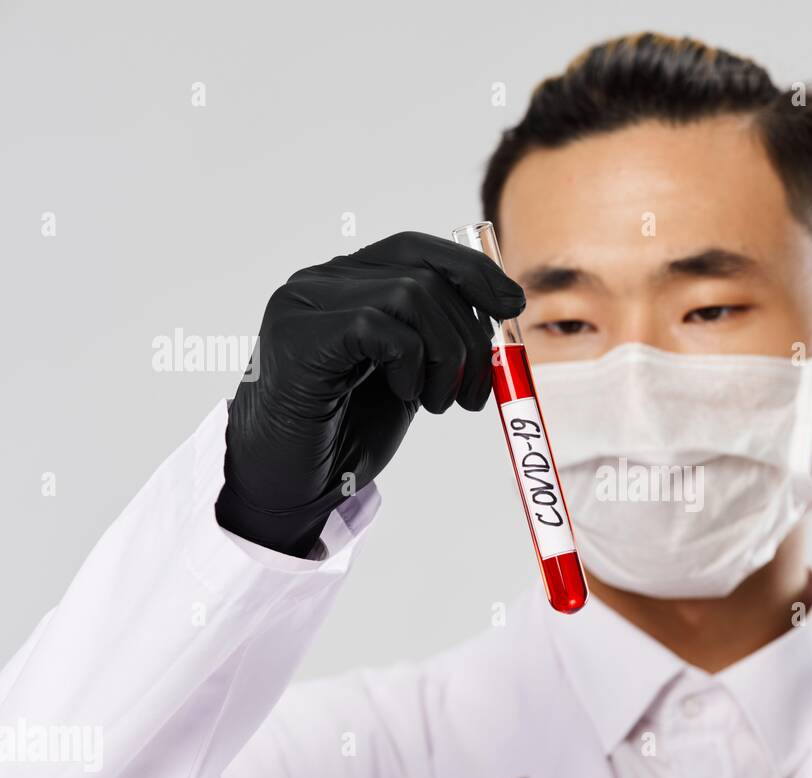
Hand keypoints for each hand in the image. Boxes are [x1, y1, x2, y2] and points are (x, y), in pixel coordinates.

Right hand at [215, 231, 525, 556]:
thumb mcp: (410, 375)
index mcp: (347, 284)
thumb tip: (506, 304)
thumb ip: (440, 337)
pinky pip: (380, 328)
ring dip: (446, 357)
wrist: (288, 482)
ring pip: (411, 296)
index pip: (418, 250)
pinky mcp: (296, 337)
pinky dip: (409, 365)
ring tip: (438, 404)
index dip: (472, 272)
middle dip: (470, 338)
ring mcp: (303, 304)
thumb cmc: (346, 431)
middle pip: (425, 277)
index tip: (512, 305)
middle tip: (474, 395)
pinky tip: (402, 397)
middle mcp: (320, 282)